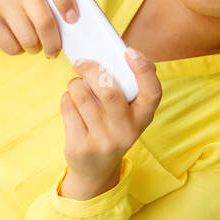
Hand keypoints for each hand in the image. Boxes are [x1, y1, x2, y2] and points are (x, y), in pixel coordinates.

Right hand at [0, 0, 91, 55]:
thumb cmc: (31, 1)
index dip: (66, 2)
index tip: (73, 20)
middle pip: (44, 22)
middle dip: (54, 43)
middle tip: (55, 50)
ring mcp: (3, 1)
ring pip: (28, 39)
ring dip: (36, 48)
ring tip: (37, 44)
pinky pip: (12, 47)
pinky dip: (19, 50)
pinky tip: (19, 42)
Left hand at [59, 49, 160, 199]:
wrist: (96, 168)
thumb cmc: (114, 126)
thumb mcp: (130, 112)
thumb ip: (130, 87)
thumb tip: (123, 54)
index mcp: (143, 117)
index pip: (153, 91)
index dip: (143, 69)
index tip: (129, 51)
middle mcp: (126, 131)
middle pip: (109, 92)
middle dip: (92, 70)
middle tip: (81, 62)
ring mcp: (103, 141)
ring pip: (82, 97)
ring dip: (75, 84)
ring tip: (77, 85)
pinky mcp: (81, 147)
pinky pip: (68, 108)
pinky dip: (67, 98)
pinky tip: (71, 102)